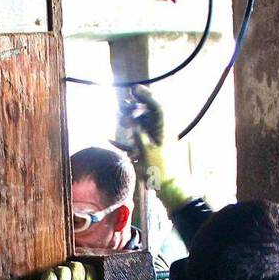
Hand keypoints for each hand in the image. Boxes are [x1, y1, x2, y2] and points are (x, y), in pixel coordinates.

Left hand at [44, 261, 116, 279]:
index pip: (90, 271)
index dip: (86, 268)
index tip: (83, 271)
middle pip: (76, 267)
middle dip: (73, 267)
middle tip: (70, 271)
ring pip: (62, 270)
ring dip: (60, 270)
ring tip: (60, 275)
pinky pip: (49, 277)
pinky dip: (49, 275)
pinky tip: (51, 278)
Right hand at [120, 85, 189, 213]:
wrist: (169, 189)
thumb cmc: (161, 170)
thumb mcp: (148, 149)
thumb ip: (139, 132)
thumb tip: (131, 118)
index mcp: (164, 128)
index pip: (156, 105)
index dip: (146, 96)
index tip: (133, 90)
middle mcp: (159, 131)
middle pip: (147, 113)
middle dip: (134, 108)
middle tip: (123, 107)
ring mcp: (153, 141)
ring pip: (140, 125)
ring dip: (129, 121)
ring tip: (119, 120)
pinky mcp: (147, 151)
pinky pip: (134, 142)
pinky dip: (123, 141)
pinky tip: (110, 139)